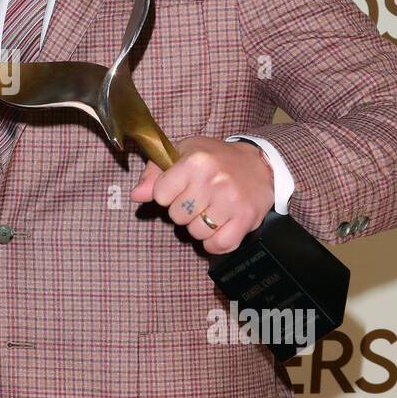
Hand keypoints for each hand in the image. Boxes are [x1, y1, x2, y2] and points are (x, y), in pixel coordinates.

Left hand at [129, 136, 273, 253]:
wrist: (260, 164)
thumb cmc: (216, 159)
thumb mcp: (183, 153)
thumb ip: (155, 173)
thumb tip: (136, 195)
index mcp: (195, 161)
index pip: (160, 195)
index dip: (166, 194)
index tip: (179, 188)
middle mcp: (213, 181)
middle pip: (177, 216)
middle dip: (183, 210)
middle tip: (198, 199)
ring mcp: (230, 201)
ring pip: (196, 232)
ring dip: (199, 226)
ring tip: (210, 210)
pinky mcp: (246, 219)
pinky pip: (219, 245)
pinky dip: (215, 243)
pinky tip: (218, 228)